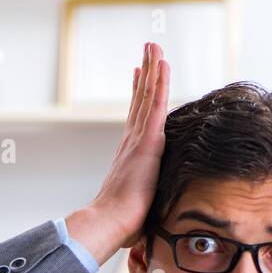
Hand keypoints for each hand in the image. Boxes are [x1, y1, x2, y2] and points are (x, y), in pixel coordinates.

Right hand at [67, 41, 170, 263]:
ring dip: (151, 70)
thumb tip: (142, 223)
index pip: (137, 120)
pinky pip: (155, 104)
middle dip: (144, 75)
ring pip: (147, 96)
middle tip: (147, 52)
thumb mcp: (137, 210)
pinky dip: (159, 82)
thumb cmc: (120, 226)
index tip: (139, 78)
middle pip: (140, 101)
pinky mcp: (147, 142)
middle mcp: (131, 143)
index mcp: (129, 157)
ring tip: (153, 46)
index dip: (139, 97)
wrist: (108, 224)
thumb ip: (141, 205)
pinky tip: (162, 64)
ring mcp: (138, 140)